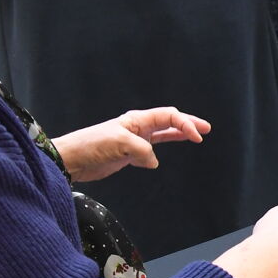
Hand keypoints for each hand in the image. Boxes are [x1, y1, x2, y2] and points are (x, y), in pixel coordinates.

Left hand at [54, 108, 210, 181]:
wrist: (71, 159)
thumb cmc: (91, 146)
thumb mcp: (120, 144)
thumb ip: (142, 150)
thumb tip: (153, 161)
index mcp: (137, 120)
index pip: (169, 117)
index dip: (185, 124)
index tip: (197, 137)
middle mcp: (137, 127)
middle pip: (169, 121)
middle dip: (188, 124)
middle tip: (206, 129)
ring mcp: (133, 140)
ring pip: (162, 135)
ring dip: (178, 135)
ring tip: (195, 136)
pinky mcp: (127, 154)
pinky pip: (150, 150)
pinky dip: (160, 152)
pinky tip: (160, 159)